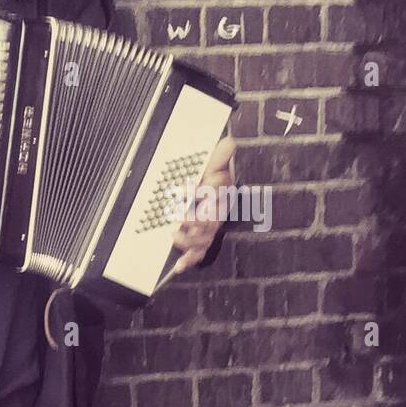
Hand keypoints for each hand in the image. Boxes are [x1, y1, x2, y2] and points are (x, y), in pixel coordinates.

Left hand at [171, 134, 235, 273]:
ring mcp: (209, 230)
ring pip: (203, 239)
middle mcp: (216, 215)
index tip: (194, 188)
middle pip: (209, 221)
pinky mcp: (200, 241)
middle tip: (180, 218)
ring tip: (174, 235)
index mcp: (220, 196)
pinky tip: (178, 266)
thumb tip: (231, 141)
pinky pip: (197, 253)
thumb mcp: (212, 166)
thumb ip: (219, 156)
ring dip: (189, 240)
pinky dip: (189, 261)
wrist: (211, 193)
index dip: (207, 193)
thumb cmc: (210, 180)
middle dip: (195, 221)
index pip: (218, 195)